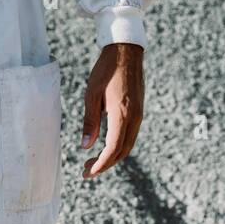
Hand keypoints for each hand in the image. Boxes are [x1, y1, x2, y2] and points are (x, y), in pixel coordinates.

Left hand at [81, 42, 144, 177]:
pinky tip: (104, 146)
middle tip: (86, 171)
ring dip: (111, 157)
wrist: (126, 51)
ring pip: (127, 145)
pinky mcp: (138, 111)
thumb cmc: (106, 70)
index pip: (113, 148)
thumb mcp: (92, 95)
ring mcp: (138, 115)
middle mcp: (134, 118)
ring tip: (93, 161)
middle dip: (105, 165)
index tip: (88, 172)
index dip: (101, 164)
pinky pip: (129, 136)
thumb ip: (90, 122)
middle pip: (122, 151)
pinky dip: (117, 146)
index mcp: (123, 114)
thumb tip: (86, 146)